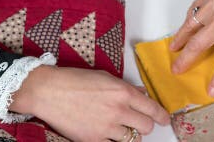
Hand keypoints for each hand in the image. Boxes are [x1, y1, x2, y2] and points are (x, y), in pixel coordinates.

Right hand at [10, 65, 168, 140]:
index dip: (161, 116)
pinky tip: (108, 135)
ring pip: (131, 139)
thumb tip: (142, 94)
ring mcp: (106, 128)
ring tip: (121, 129)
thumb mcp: (107, 78)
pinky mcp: (92, 140)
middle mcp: (118, 110)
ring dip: (129, 135)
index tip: (165, 120)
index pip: (152, 108)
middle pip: (145, 127)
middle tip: (139, 123)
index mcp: (123, 92)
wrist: (49, 91)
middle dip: (145, 125)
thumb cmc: (76, 80)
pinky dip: (113, 141)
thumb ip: (127, 88)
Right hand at [169, 0, 213, 96]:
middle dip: (185, 62)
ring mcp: (210, 10)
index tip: (211, 89)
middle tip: (177, 69)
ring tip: (172, 49)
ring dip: (178, 41)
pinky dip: (186, 20)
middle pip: (197, 48)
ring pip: (188, 29)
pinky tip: (185, 24)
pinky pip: (192, 12)